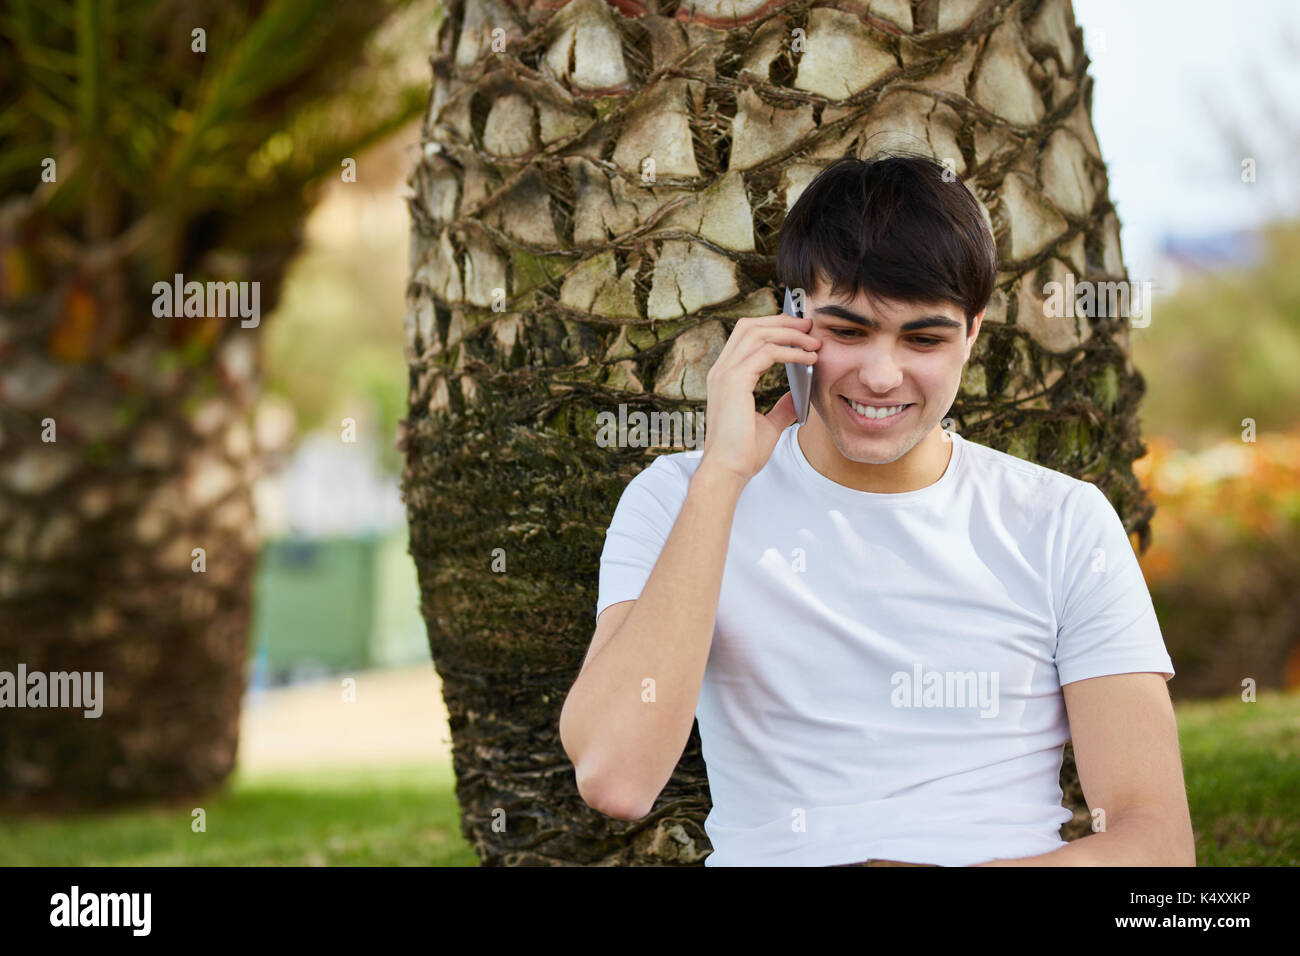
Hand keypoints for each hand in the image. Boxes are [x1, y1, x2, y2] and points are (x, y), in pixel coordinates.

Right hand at [698, 311, 820, 485]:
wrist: (728, 471)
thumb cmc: (742, 453)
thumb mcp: (768, 425)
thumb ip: (782, 407)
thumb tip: (798, 395)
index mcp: (725, 377)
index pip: (746, 336)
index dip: (774, 327)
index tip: (801, 332)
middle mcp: (721, 370)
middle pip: (750, 326)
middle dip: (782, 321)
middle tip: (810, 326)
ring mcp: (725, 373)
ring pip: (758, 333)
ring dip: (790, 333)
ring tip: (814, 342)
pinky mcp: (735, 381)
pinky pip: (768, 352)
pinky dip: (792, 351)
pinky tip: (809, 360)